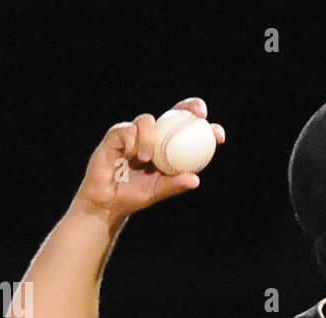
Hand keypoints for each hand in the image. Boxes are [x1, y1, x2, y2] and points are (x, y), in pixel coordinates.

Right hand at [72, 97, 225, 222]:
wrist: (107, 202)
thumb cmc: (133, 195)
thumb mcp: (158, 191)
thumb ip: (175, 184)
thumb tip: (195, 180)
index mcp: (166, 148)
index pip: (186, 131)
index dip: (203, 128)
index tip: (218, 134)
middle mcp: (152, 136)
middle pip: (172, 113)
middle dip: (189, 107)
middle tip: (200, 113)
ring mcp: (133, 133)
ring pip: (147, 121)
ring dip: (150, 138)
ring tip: (146, 160)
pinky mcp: (115, 135)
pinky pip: (127, 129)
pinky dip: (134, 141)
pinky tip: (133, 155)